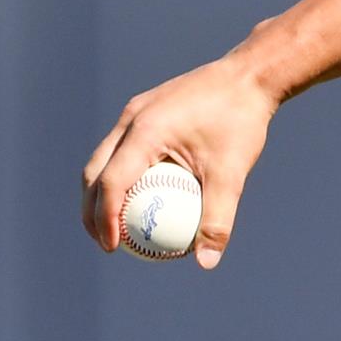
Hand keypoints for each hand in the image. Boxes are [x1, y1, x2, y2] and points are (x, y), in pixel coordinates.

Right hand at [79, 55, 279, 268]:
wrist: (249, 76)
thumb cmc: (241, 121)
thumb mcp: (233, 173)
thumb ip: (218, 217)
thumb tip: (206, 264)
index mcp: (144, 131)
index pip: (110, 182)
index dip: (104, 219)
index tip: (112, 249)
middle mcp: (130, 119)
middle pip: (94, 171)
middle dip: (91, 211)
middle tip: (105, 243)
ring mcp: (134, 112)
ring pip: (103, 158)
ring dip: (101, 191)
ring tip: (115, 225)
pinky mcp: (144, 110)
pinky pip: (122, 147)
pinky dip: (121, 173)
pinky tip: (142, 196)